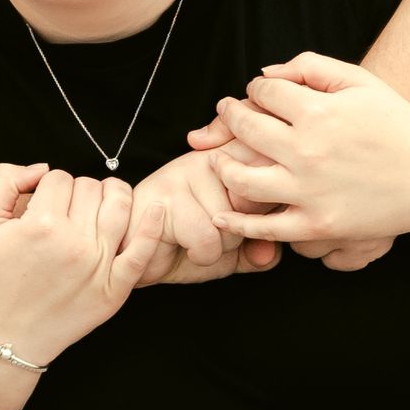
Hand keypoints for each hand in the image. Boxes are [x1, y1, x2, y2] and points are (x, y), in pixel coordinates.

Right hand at [0, 163, 138, 363]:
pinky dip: (152, 227)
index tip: (40, 206)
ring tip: (98, 205)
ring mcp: (97, 267)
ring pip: (119, 206)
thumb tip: (43, 168)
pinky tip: (157, 209)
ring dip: (111, 196)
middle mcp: (73, 244)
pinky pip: (142, 252)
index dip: (48, 187)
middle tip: (62, 212)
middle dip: (76, 192)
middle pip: (90, 188)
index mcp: (40, 224)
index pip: (59, 178)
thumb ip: (5, 180)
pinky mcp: (113, 290)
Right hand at [117, 147, 282, 287]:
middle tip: (218, 230)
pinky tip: (181, 244)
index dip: (277, 195)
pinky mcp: (168, 192)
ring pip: (232, 223)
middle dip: (244, 230)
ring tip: (195, 237)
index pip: (273, 160)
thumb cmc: (185, 242)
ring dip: (219, 247)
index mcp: (235, 156)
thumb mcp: (233, 249)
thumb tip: (270, 252)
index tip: (262, 212)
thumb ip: (260, 249)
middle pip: (260, 199)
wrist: (133, 250)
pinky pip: (208, 237)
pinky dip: (200, 254)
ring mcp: (190, 169)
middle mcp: (214, 155)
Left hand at [195, 53, 409, 258]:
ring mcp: (310, 191)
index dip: (254, 90)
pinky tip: (222, 213)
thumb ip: (310, 67)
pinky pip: (265, 227)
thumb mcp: (361, 81)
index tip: (258, 94)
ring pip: (242, 180)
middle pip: (245, 130)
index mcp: (318, 111)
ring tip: (220, 160)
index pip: (263, 93)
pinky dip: (237, 222)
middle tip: (227, 114)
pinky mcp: (317, 225)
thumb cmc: (400, 124)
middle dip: (230, 117)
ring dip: (222, 167)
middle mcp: (308, 151)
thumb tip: (264, 75)